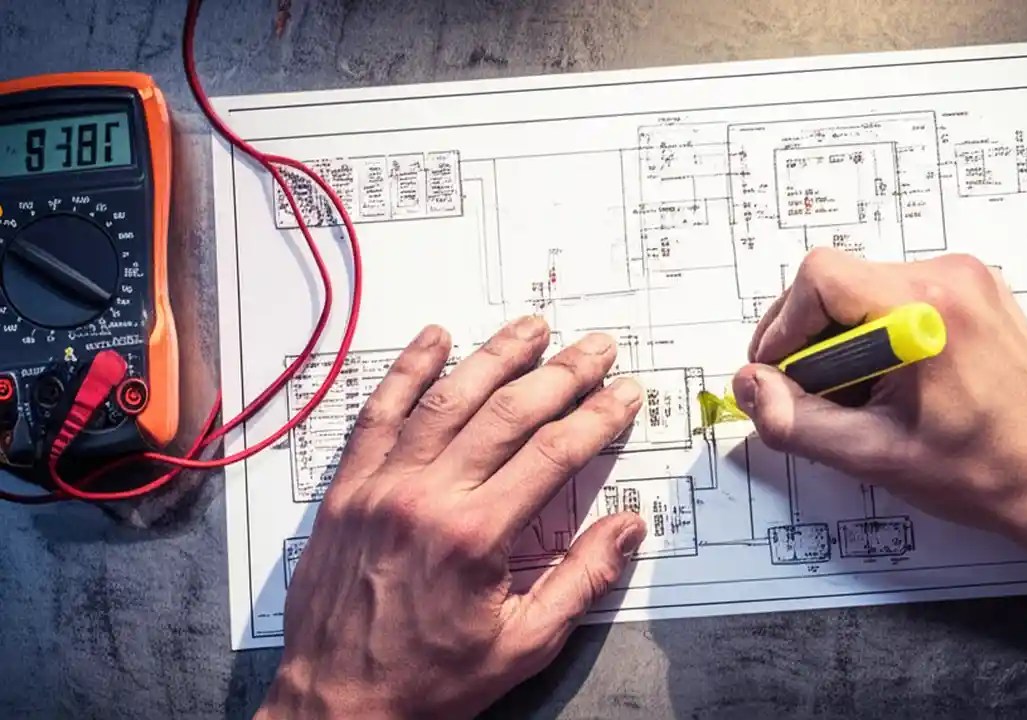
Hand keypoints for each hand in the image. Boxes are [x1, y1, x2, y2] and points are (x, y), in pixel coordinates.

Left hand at [257, 317, 646, 719]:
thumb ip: (581, 581)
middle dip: (560, 374)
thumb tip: (628, 528)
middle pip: (506, 413)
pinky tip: (434, 338)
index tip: (625, 395)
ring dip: (494, 356)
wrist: (336, 705)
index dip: (597, 418)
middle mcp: (426, 498)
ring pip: (446, 400)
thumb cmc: (428, 683)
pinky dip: (405, 370)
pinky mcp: (348, 489)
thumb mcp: (523, 646)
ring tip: (533, 328)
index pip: (551, 454)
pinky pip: (377, 414)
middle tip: (596, 348)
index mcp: (474, 537)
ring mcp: (380, 487)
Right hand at [733, 248, 1026, 532]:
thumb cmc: (988, 472)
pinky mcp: (977, 293)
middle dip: (811, 340)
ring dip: (844, 341)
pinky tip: (892, 385)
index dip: (782, 327)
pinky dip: (878, 334)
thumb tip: (750, 387)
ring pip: (865, 290)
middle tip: (814, 398)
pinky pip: (901, 296)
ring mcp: (969, 280)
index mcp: (927, 306)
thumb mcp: (874, 455)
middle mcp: (951, 276)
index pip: (818, 277)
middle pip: (838, 281)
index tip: (778, 373)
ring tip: (862, 399)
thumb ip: (796, 421)